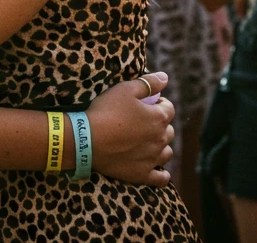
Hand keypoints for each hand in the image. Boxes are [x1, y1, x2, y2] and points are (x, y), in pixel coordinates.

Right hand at [86, 72, 175, 186]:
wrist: (87, 140)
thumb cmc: (106, 111)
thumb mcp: (125, 89)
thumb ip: (148, 83)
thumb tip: (165, 77)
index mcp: (158, 118)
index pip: (169, 109)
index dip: (160, 104)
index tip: (149, 103)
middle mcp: (160, 139)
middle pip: (169, 131)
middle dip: (160, 125)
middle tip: (143, 122)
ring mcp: (152, 159)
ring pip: (167, 152)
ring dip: (161, 146)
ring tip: (148, 142)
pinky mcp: (142, 174)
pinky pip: (161, 178)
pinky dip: (162, 174)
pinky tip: (158, 169)